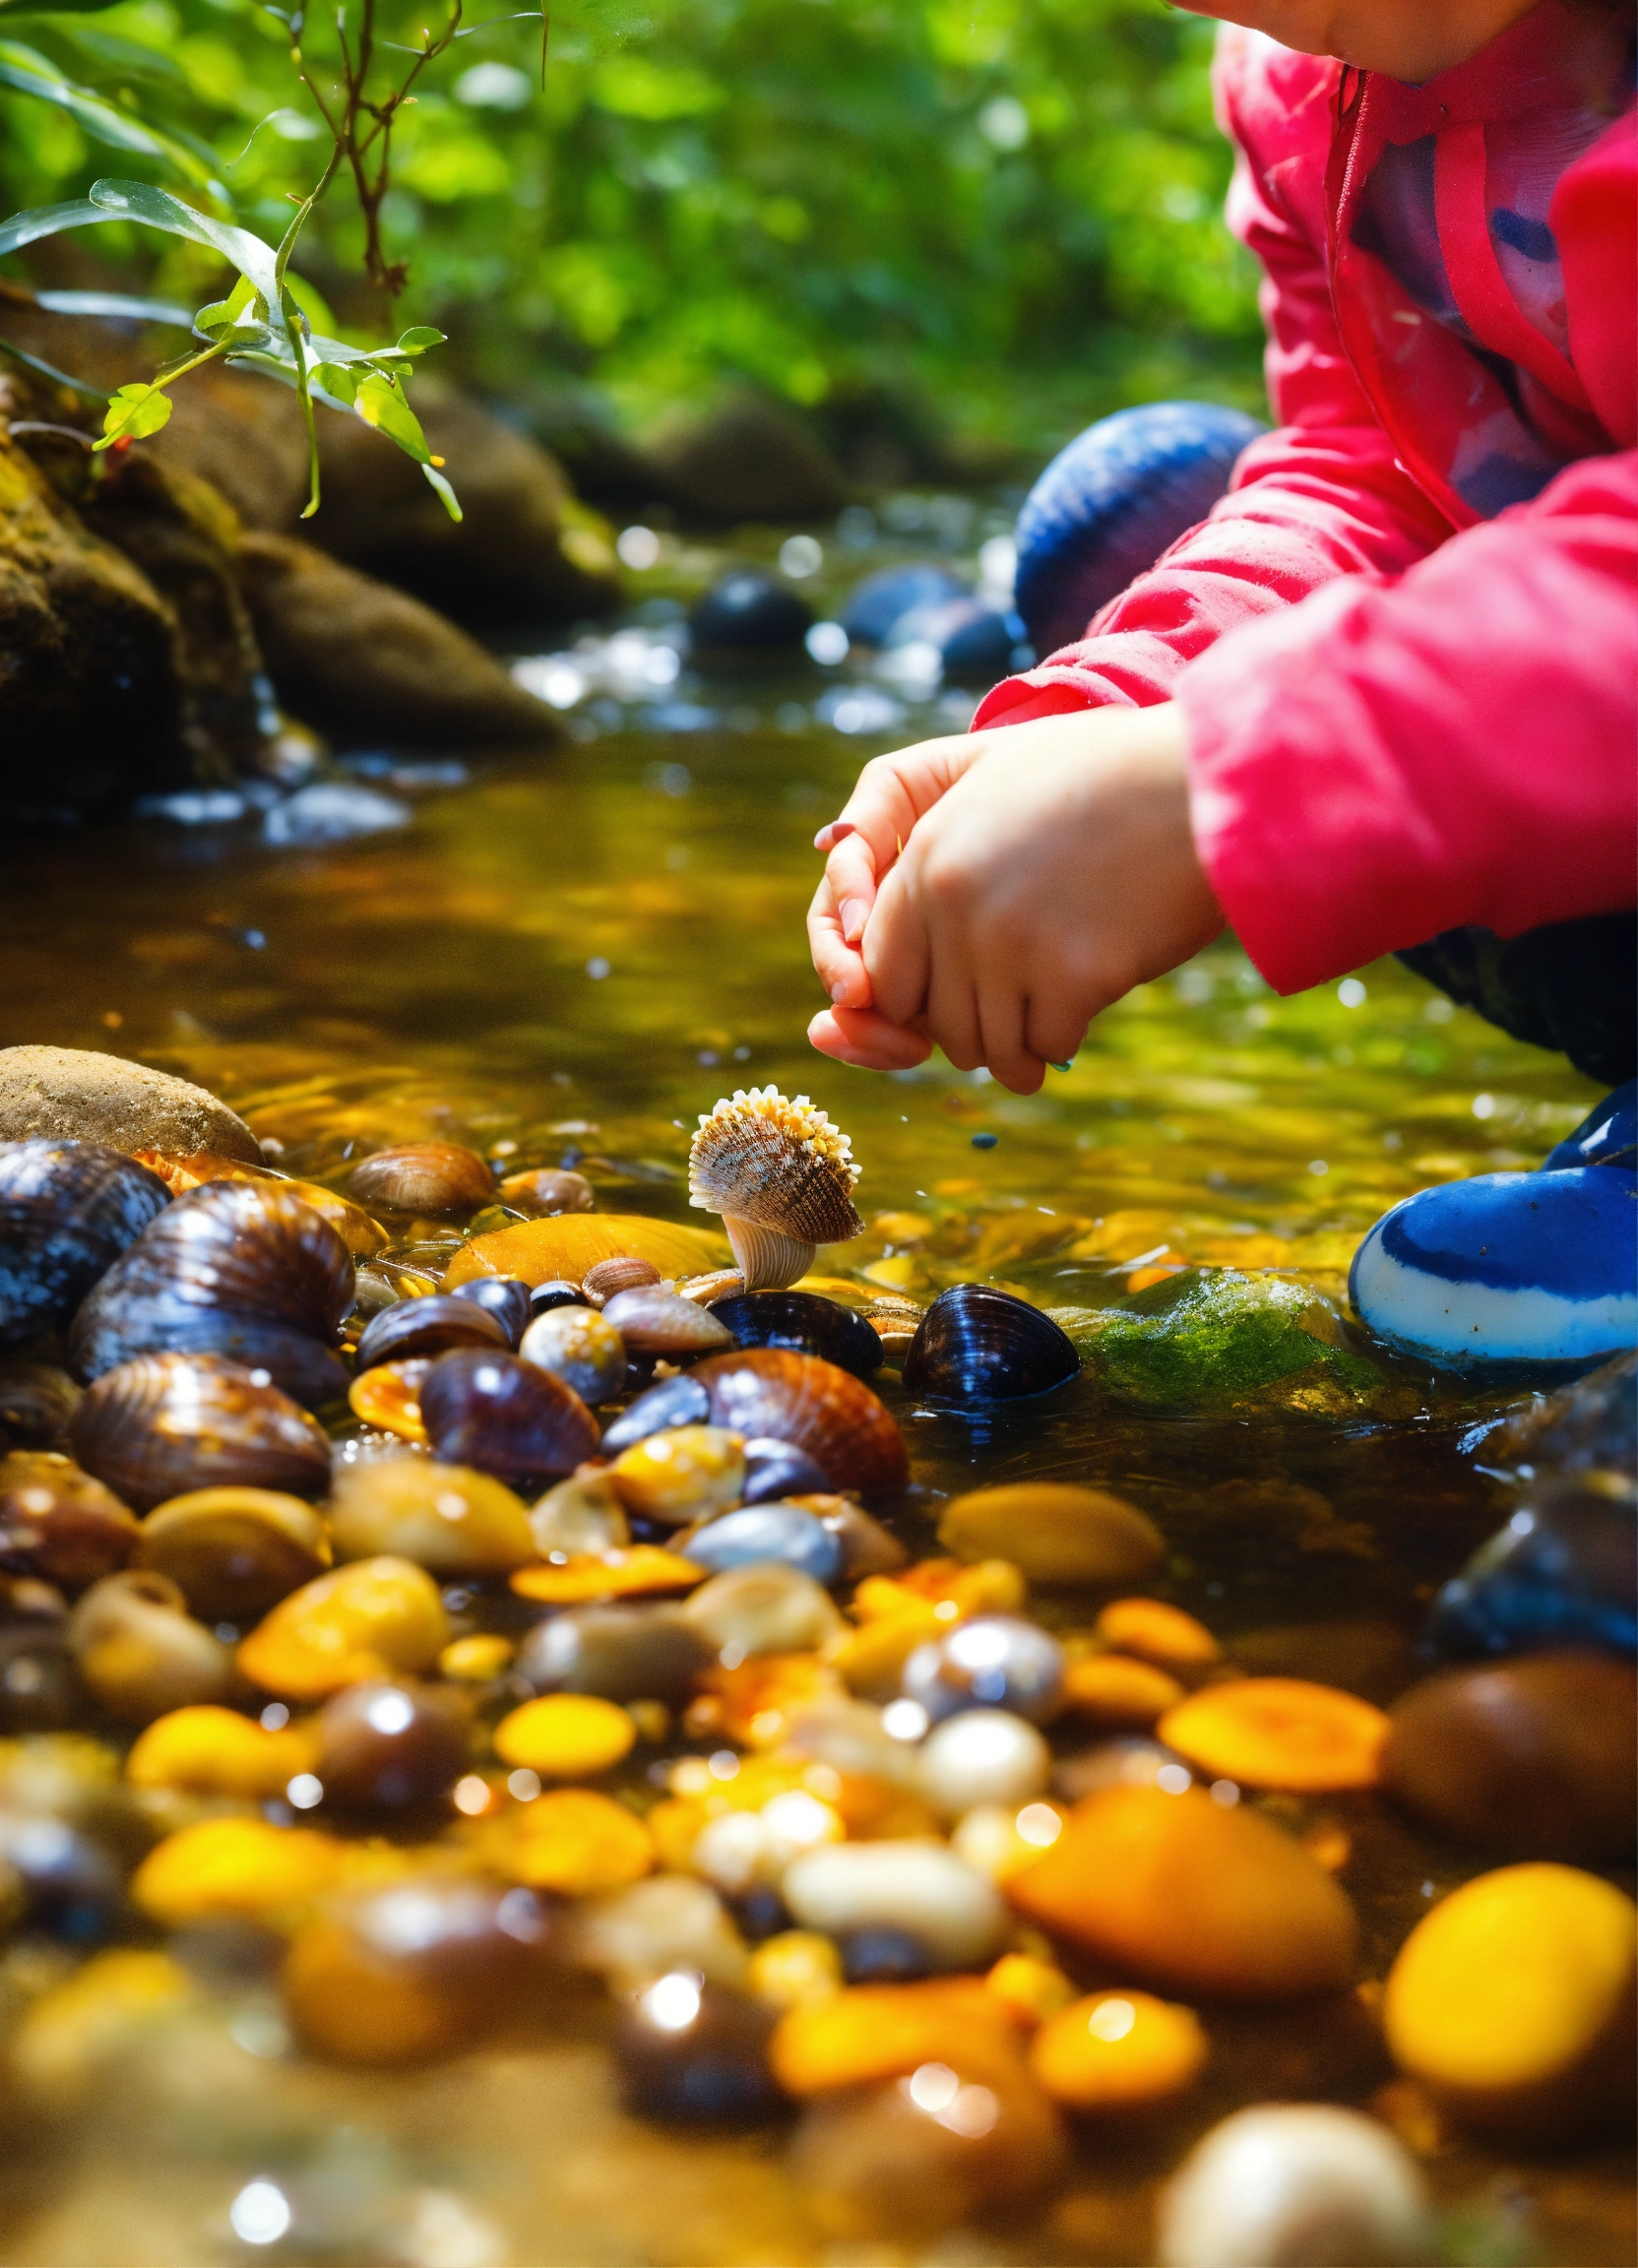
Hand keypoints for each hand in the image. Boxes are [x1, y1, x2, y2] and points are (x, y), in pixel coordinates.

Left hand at [814, 702, 1224, 1092]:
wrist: (1200, 781)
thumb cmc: (1107, 785)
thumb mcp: (993, 797)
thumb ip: (937, 863)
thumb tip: (878, 954)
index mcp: (926, 857)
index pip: (881, 971)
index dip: (912, 1004)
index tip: (943, 1013)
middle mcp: (954, 903)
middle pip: (931, 1019)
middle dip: (966, 1033)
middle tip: (1008, 1021)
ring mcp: (1009, 942)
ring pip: (985, 1046)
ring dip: (1016, 1049)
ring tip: (1049, 1026)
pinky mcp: (1069, 975)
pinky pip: (1045, 1047)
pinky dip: (1063, 1040)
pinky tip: (1088, 1004)